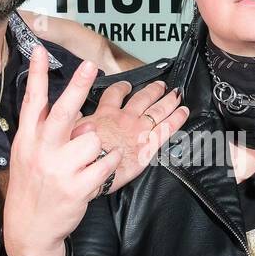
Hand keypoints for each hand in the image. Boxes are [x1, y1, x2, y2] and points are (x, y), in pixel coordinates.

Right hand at [1, 47, 122, 255]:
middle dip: (77, 87)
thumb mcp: (29, 154)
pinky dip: (108, 163)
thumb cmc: (33, 184)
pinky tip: (99, 171)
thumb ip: (46, 132)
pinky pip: (104, 163)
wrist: (29, 227)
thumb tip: (78, 114)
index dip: (37, 76)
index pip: (32, 102)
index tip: (40, 51)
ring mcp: (59, 170)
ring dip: (97, 145)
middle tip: (90, 65)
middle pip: (62, 112)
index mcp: (28, 139)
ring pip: (92, 139)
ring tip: (88, 160)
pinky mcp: (77, 188)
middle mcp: (41, 151)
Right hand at [71, 77, 188, 191]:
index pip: (114, 94)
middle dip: (153, 90)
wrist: (93, 170)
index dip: (122, 87)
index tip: (126, 85)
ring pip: (157, 109)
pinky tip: (183, 111)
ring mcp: (139, 130)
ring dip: (168, 100)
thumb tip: (73, 115)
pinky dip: (177, 118)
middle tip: (161, 85)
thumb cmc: (81, 156)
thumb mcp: (71, 133)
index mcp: (106, 114)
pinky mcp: (149, 144)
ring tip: (176, 93)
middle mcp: (125, 118)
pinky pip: (167, 128)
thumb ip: (76, 122)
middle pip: (142, 98)